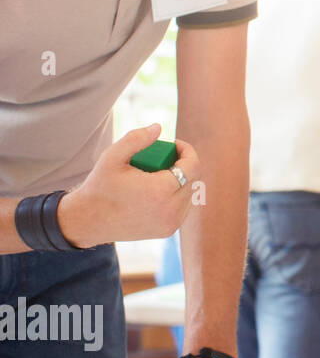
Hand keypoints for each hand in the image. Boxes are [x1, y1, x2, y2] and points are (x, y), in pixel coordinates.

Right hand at [60, 123, 199, 247]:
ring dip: (183, 179)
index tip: (174, 144)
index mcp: (160, 191)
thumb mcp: (112, 157)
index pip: (192, 166)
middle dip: (183, 163)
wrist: (88, 221)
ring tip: (162, 171)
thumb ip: (136, 139)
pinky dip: (178, 194)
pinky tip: (163, 186)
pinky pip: (184, 207)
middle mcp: (171, 210)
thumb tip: (158, 127)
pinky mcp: (168, 230)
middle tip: (166, 155)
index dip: (187, 151)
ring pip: (191, 193)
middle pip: (194, 179)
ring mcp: (171, 223)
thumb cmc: (100, 186)